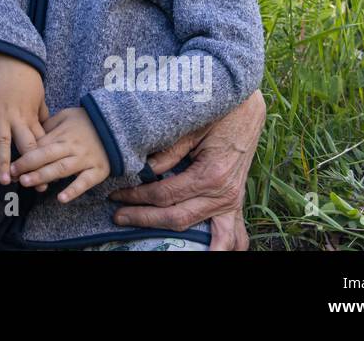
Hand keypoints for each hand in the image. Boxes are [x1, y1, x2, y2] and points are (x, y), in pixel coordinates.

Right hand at [0, 52, 49, 189]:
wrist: (11, 56)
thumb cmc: (27, 77)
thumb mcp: (40, 97)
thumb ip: (42, 116)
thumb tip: (47, 133)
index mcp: (32, 116)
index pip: (39, 143)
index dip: (43, 161)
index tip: (47, 179)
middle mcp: (17, 117)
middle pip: (25, 145)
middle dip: (30, 166)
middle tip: (34, 186)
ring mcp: (0, 112)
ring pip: (3, 141)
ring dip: (4, 162)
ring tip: (6, 180)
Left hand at [10, 107, 110, 202]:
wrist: (116, 125)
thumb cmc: (86, 121)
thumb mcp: (65, 116)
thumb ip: (48, 126)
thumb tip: (29, 135)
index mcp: (62, 134)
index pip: (39, 146)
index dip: (23, 156)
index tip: (9, 167)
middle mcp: (72, 147)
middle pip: (46, 156)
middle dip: (28, 166)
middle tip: (12, 175)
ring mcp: (85, 159)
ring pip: (61, 169)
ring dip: (43, 176)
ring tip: (27, 183)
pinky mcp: (98, 171)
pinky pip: (85, 182)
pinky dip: (74, 190)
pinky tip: (61, 199)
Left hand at [108, 89, 265, 250]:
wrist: (248, 108)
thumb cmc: (217, 112)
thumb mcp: (190, 127)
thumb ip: (168, 152)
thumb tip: (143, 170)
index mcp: (210, 174)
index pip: (165, 194)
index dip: (137, 196)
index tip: (116, 194)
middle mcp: (223, 193)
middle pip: (177, 216)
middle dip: (144, 218)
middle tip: (118, 216)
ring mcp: (232, 200)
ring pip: (199, 229)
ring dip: (175, 238)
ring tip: (148, 241)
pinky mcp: (236, 201)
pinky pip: (234, 234)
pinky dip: (224, 248)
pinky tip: (211, 255)